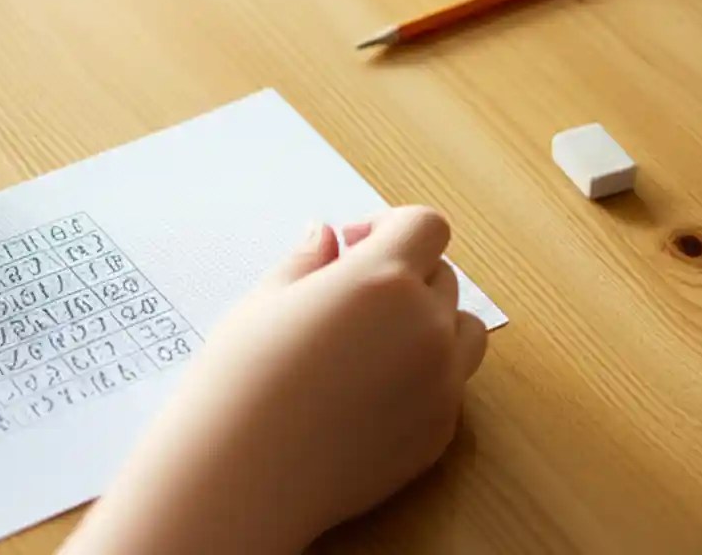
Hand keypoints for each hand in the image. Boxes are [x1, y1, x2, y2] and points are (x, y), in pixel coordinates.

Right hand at [62, 206, 487, 553]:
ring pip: (462, 331)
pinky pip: (449, 386)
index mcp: (382, 280)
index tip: (352, 245)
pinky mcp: (438, 433)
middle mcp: (425, 328)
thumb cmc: (239, 383)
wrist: (242, 475)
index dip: (389, 226)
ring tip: (370, 342)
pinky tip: (364, 391)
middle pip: (444, 276)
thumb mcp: (263, 303)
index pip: (425, 226)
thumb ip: (306, 263)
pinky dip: (421, 376)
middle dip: (403, 274)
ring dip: (429, 322)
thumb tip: (326, 237)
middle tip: (347, 297)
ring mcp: (439, 385)